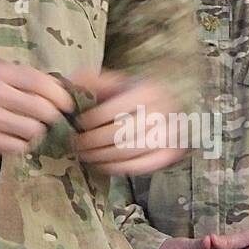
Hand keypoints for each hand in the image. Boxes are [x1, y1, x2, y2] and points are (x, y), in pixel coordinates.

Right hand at [0, 62, 75, 157]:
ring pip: (33, 130)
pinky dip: (22, 144)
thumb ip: (27, 77)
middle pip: (42, 109)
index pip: (41, 83)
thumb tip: (61, 88)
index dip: (60, 95)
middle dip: (52, 115)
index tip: (67, 104)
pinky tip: (16, 137)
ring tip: (30, 127)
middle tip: (49, 118)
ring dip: (37, 131)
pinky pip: (18, 146)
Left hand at [69, 67, 186, 175]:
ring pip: (131, 151)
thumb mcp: (112, 82)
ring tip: (85, 155)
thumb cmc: (127, 96)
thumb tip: (79, 85)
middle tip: (77, 144)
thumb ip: (94, 81)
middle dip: (95, 141)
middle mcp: (163, 111)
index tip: (78, 124)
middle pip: (123, 132)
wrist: (155, 108)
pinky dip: (119, 168)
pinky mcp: (170, 153)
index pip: (116, 109)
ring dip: (104, 156)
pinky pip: (142, 166)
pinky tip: (102, 164)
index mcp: (148, 91)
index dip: (93, 119)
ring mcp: (170, 134)